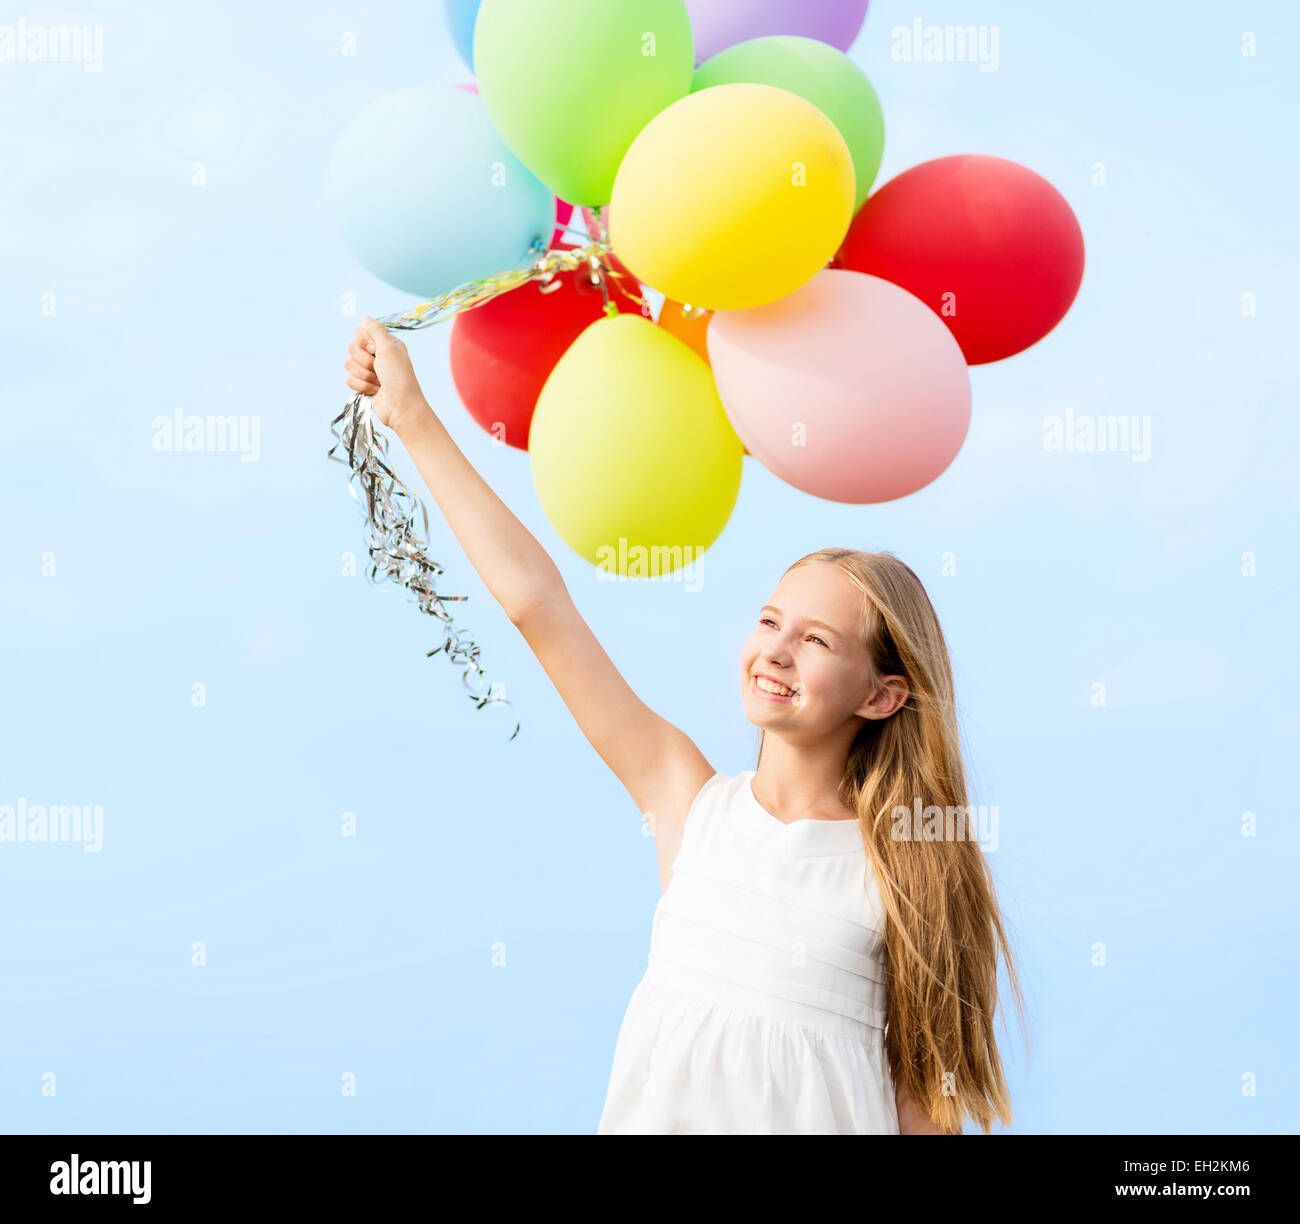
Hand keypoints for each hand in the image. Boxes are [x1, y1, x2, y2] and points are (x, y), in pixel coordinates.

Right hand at [344, 317, 431, 434]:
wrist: (400, 407)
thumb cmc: (399, 377)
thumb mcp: (389, 348)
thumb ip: (376, 330)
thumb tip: (364, 318)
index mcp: (385, 344)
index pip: (360, 332)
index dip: (364, 341)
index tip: (375, 349)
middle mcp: (377, 355)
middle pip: (352, 348)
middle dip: (364, 360)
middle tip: (379, 368)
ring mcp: (369, 370)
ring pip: (349, 364)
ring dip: (364, 375)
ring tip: (379, 381)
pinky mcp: (363, 384)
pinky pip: (349, 379)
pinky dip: (362, 386)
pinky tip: (375, 390)